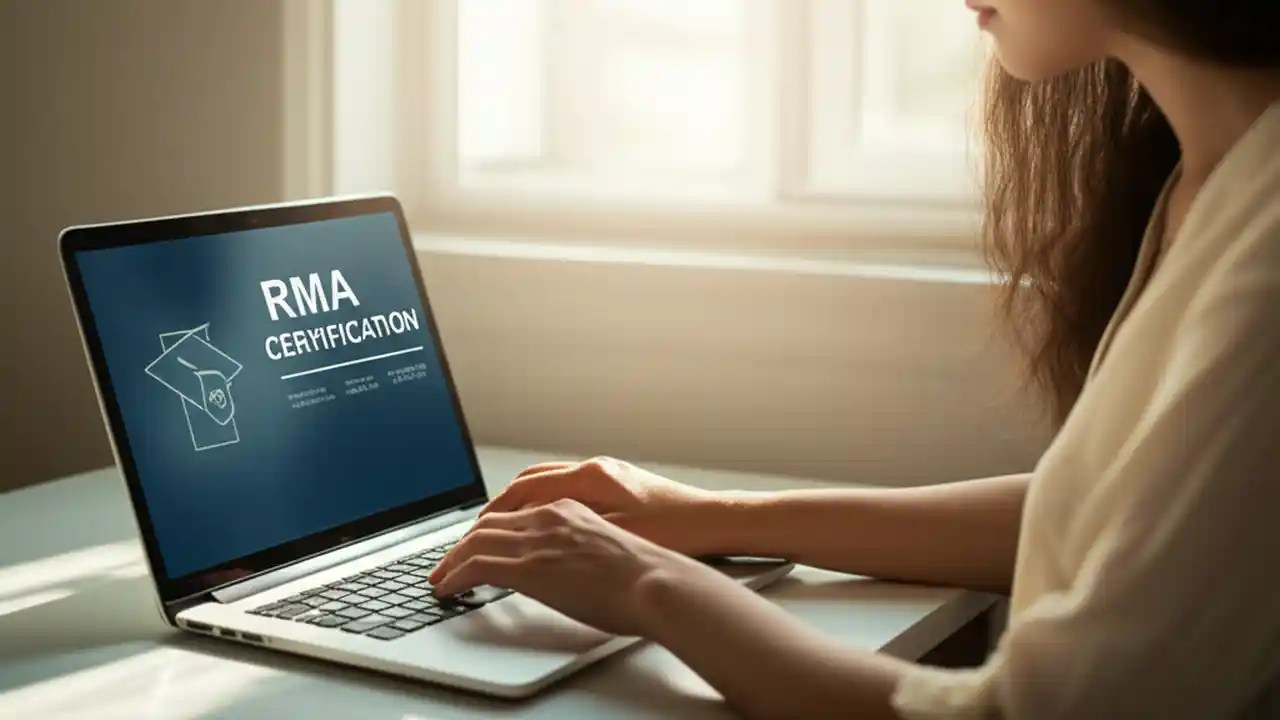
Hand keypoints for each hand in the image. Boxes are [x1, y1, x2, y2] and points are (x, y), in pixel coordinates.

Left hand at [428, 499, 713, 635]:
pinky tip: (447, 589)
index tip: (478, 543)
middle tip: (449, 561)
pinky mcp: (528, 566)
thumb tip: (571, 568)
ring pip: (476, 541)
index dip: (490, 528)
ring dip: (452, 560)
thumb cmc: (646, 575)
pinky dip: (454, 576)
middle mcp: (550, 515)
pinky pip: (476, 566)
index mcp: (570, 508)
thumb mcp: (609, 547)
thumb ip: (582, 547)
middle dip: (463, 543)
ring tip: (440, 577)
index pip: (516, 511)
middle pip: (490, 522)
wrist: (656, 583)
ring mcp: (538, 539)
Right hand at [481, 456, 720, 554]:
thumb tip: (524, 547)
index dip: (486, 523)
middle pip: (525, 485)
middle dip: (493, 514)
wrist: (718, 523)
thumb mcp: (611, 542)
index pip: (518, 495)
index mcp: (588, 480)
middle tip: (468, 542)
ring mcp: (606, 475)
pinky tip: (539, 530)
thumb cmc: (676, 534)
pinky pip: (564, 491)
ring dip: (515, 509)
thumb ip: (564, 540)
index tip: (466, 545)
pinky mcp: (618, 487)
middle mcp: (593, 470)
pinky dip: (541, 507)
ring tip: (494, 535)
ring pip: (543, 486)